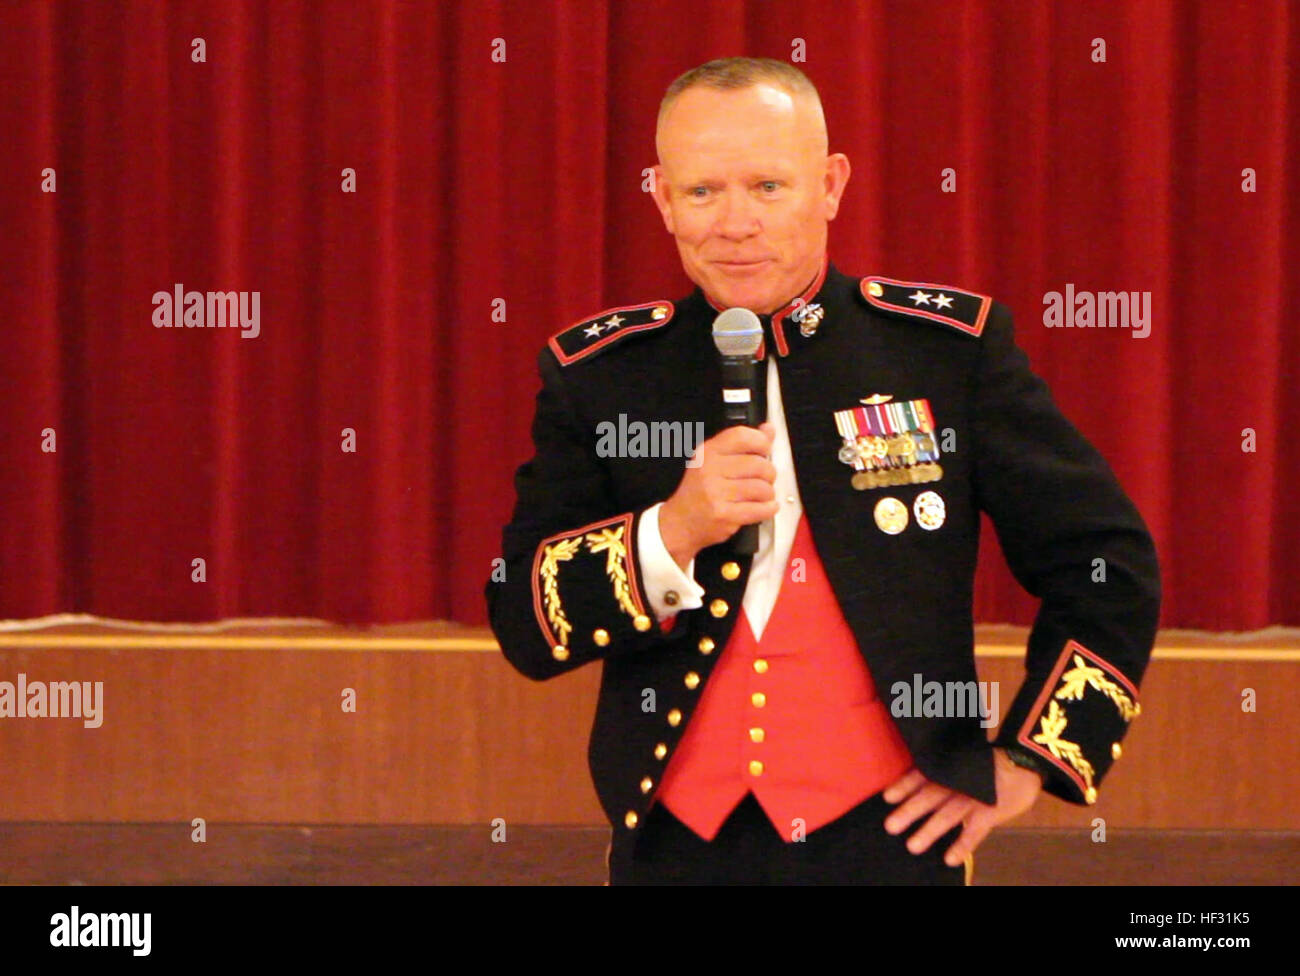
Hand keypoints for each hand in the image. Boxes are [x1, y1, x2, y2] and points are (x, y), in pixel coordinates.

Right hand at [658, 422, 779, 568]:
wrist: (680, 522)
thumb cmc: (699, 491)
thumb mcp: (714, 461)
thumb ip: (742, 444)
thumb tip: (769, 429)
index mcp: (707, 452)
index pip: (741, 436)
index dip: (761, 442)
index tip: (765, 450)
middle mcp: (710, 470)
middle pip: (758, 465)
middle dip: (769, 474)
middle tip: (764, 479)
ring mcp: (716, 493)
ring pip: (762, 488)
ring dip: (768, 494)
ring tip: (761, 496)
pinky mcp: (724, 515)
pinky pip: (760, 509)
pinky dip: (769, 509)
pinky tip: (766, 507)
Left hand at [881, 747, 1043, 865]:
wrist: (1024, 761)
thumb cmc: (986, 762)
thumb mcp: (962, 759)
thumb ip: (943, 769)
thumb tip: (915, 782)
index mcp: (948, 768)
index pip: (922, 775)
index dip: (904, 785)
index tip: (887, 797)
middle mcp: (957, 783)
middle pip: (930, 797)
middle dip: (910, 811)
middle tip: (890, 826)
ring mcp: (974, 799)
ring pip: (948, 815)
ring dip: (930, 831)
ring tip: (913, 846)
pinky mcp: (991, 813)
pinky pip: (975, 831)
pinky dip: (963, 845)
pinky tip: (950, 859)